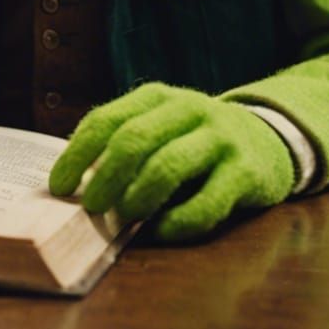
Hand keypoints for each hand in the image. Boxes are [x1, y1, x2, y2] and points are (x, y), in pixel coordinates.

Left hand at [48, 83, 294, 241]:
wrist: (270, 136)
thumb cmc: (196, 139)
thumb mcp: (160, 125)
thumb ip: (124, 143)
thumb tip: (74, 181)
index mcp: (157, 96)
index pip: (106, 120)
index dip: (77, 154)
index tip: (58, 186)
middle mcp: (188, 109)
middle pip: (133, 140)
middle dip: (105, 178)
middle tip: (90, 208)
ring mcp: (219, 139)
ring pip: (167, 167)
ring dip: (137, 197)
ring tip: (123, 218)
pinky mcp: (246, 172)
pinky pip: (206, 203)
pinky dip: (178, 223)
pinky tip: (162, 232)